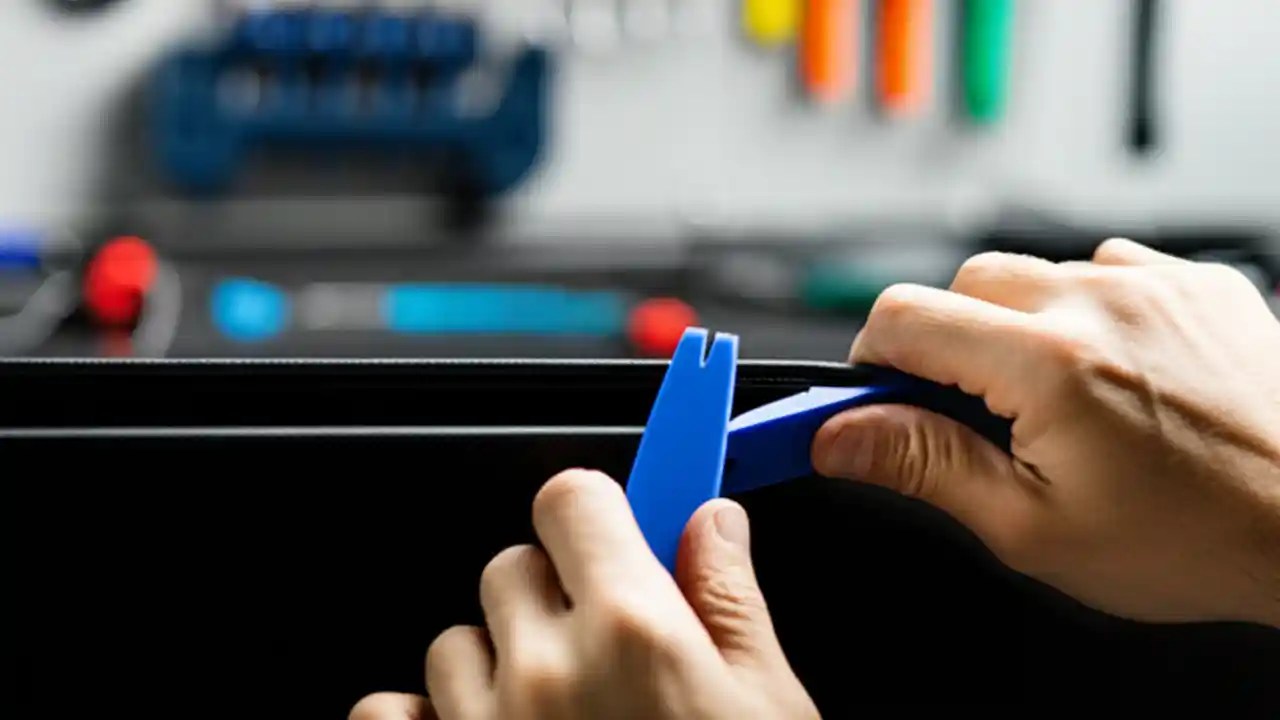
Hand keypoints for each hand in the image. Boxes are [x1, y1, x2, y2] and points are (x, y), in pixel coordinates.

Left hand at [349, 469, 818, 719]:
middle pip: (511, 565)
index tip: (608, 533)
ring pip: (454, 642)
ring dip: (497, 667)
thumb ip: (730, 602)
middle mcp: (544, 672)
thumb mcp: (768, 711)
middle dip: (554, 596)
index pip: (571, 496)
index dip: (594, 513)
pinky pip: (389, 713)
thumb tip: (711, 520)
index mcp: (635, 633)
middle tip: (601, 656)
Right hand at [813, 238, 1279, 627]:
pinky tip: (1112, 373)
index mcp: (1050, 363)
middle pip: (961, 282)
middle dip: (947, 342)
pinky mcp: (1197, 280)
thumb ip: (923, 466)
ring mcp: (1156, 282)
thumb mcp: (1033, 528)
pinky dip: (1086, 312)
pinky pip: (1106, 270)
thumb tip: (840, 437)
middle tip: (977, 416)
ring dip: (1017, 326)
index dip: (871, 361)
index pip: (902, 316)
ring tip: (1057, 401)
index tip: (879, 401)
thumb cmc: (1195, 540)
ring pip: (1033, 274)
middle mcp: (1102, 301)